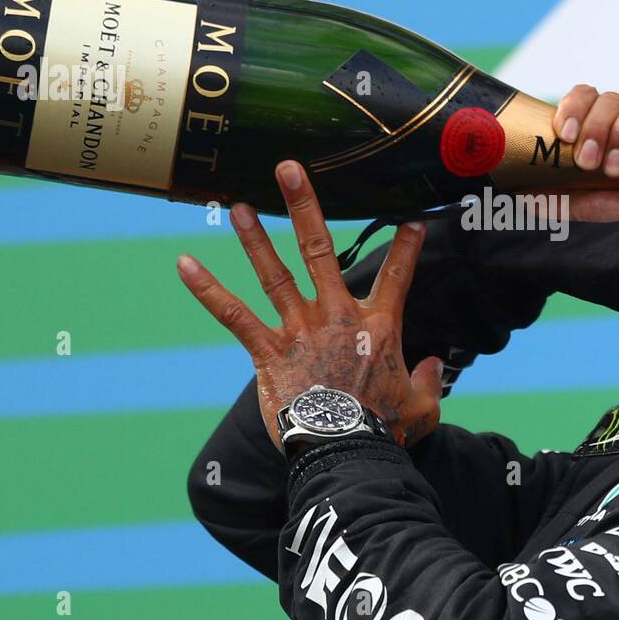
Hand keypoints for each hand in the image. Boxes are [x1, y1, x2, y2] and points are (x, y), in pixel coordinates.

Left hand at [176, 160, 443, 452]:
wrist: (345, 451)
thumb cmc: (385, 431)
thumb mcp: (423, 407)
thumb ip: (429, 381)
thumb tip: (433, 365)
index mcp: (379, 327)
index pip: (397, 275)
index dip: (406, 245)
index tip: (411, 219)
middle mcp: (338, 317)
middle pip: (321, 249)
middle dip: (304, 205)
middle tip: (289, 169)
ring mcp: (301, 330)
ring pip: (275, 274)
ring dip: (255, 238)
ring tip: (239, 206)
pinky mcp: (269, 351)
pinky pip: (234, 315)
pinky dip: (209, 289)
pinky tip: (185, 263)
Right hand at [547, 84, 618, 220]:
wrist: (564, 229)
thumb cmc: (610, 224)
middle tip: (610, 170)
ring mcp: (611, 122)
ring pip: (612, 100)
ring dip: (596, 129)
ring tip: (585, 163)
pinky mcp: (579, 116)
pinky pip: (581, 95)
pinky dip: (572, 110)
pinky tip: (566, 135)